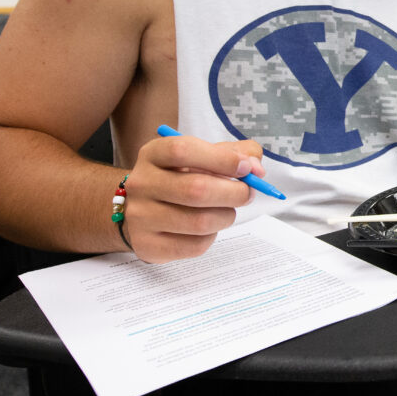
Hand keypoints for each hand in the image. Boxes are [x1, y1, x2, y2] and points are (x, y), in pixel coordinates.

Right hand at [122, 134, 265, 262]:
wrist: (140, 210)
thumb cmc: (180, 178)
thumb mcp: (201, 156)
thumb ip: (234, 153)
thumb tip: (256, 169)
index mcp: (153, 154)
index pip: (184, 150)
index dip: (222, 159)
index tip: (246, 168)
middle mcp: (141, 183)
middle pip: (196, 189)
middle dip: (234, 193)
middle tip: (248, 194)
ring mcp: (140, 216)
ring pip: (200, 222)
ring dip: (226, 216)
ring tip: (227, 211)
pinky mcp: (147, 245)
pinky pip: (194, 246)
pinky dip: (212, 236)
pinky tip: (207, 227)